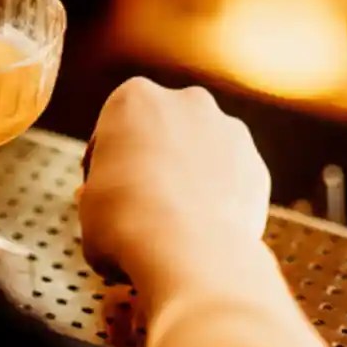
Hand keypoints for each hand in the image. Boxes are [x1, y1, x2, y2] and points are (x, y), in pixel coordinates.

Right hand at [78, 78, 270, 286]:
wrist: (185, 249)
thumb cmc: (121, 222)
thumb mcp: (88, 202)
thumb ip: (99, 188)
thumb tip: (103, 197)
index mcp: (134, 97)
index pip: (113, 130)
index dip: (104, 164)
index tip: (102, 194)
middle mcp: (187, 101)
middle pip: (162, 132)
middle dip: (153, 160)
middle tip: (137, 205)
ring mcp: (229, 131)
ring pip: (200, 154)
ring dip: (189, 178)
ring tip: (172, 224)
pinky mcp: (257, 167)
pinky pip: (230, 183)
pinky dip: (218, 201)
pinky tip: (201, 232)